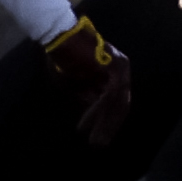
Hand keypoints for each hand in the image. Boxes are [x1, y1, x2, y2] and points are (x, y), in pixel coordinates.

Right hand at [43, 15, 130, 144]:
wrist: (60, 35)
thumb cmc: (63, 56)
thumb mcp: (74, 83)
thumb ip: (85, 97)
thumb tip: (92, 115)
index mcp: (113, 72)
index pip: (114, 102)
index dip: (104, 121)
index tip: (93, 135)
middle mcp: (121, 70)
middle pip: (119, 105)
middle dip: (108, 127)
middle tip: (98, 145)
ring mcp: (120, 69)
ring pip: (116, 104)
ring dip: (104, 124)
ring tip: (94, 141)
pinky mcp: (115, 69)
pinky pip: (110, 97)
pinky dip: (98, 112)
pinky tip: (87, 124)